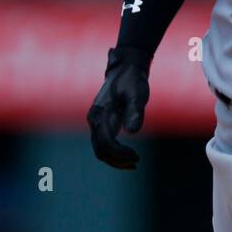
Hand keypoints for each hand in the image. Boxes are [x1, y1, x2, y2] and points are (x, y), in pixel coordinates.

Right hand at [87, 47, 150, 169]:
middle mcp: (94, 119)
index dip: (120, 153)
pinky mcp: (102, 124)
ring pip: (100, 150)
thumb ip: (135, 112)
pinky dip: (115, 155)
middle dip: (117, 160)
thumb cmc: (132, 81)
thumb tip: (132, 131)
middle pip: (100, 150)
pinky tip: (129, 157)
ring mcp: (97, 122)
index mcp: (100, 114)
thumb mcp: (137, 94)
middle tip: (136, 162)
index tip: (136, 156)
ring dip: (116, 160)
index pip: (105, 142)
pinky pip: (104, 145)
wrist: (126, 69)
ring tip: (134, 163)